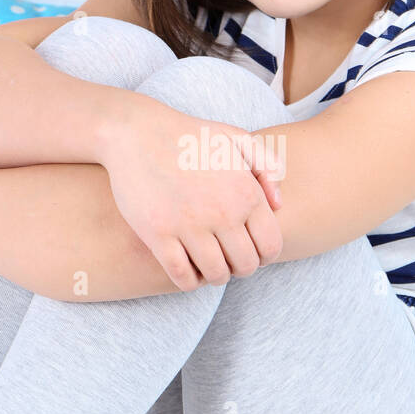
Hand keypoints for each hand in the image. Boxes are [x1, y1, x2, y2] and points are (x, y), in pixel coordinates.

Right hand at [97, 94, 284, 290]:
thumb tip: (278, 205)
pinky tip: (186, 268)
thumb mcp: (236, 138)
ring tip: (207, 263)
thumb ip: (267, 167)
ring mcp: (189, 225)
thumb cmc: (189, 136)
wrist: (136, 132)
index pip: (271, 246)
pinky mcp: (158, 235)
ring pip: (216, 275)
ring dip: (214, 275)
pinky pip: (183, 277)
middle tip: (227, 258)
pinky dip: (189, 281)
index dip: (264, 256)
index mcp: (246, 193)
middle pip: (245, 266)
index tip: (249, 250)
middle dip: (240, 268)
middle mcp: (223, 212)